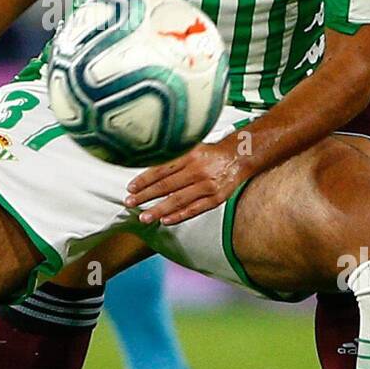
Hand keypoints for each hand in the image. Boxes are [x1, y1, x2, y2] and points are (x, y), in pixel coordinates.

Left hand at [123, 132, 253, 226]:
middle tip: (130, 203)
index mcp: (190, 156)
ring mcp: (208, 186)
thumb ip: (173, 157)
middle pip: (166, 186)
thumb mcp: (191, 148)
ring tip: (144, 217)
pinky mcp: (216, 199)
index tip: (131, 188)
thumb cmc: (211, 153)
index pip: (161, 169)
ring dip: (159, 210)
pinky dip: (179, 216)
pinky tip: (165, 220)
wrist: (240, 157)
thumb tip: (147, 166)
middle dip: (146, 196)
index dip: (144, 180)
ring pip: (178, 200)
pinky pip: (195, 209)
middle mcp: (198, 170)